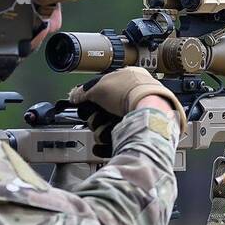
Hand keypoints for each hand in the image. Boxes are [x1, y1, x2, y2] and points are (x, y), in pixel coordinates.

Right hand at [68, 68, 186, 136]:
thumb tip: (74, 96)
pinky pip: (117, 141)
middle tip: (97, 117)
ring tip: (105, 130)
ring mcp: (137, 116)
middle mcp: (133, 97)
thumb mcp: (99, 86)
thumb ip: (83, 92)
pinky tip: (103, 145)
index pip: (103, 89)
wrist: (149, 112)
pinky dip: (107, 145)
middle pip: (104, 111)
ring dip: (101, 131)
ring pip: (109, 128)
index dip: (91, 98)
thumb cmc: (131, 93)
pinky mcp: (138, 134)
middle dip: (95, 118)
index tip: (84, 105)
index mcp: (128, 78)